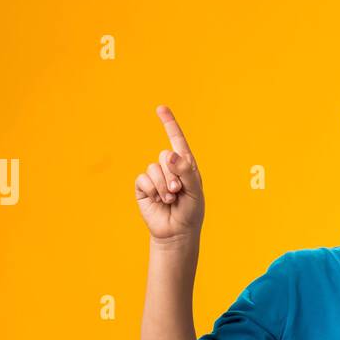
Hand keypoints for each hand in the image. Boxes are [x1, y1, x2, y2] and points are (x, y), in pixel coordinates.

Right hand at [134, 105, 205, 242]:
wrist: (176, 232)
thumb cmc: (190, 211)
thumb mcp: (195, 191)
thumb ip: (186, 171)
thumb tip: (170, 154)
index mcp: (185, 165)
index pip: (177, 140)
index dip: (169, 123)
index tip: (161, 108)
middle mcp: (169, 167)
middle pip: (165, 155)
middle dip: (173, 175)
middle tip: (178, 192)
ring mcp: (155, 176)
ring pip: (154, 168)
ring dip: (164, 186)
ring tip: (170, 199)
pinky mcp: (143, 186)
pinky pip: (143, 178)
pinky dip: (153, 190)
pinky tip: (158, 200)